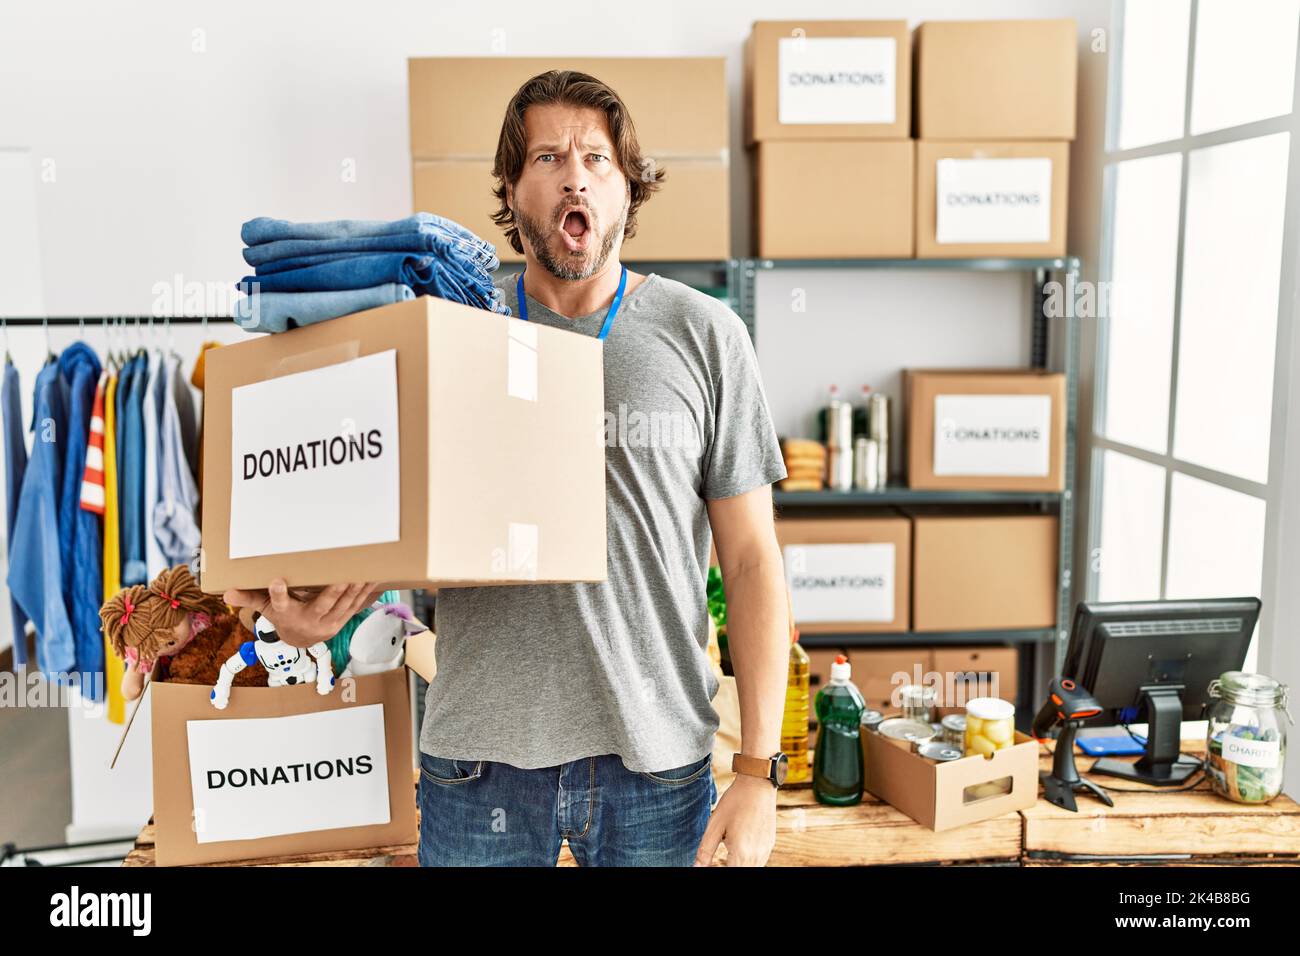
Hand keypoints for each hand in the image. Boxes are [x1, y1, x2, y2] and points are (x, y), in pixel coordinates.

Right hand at [222, 579, 382, 648]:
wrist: (299, 640)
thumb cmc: (282, 617)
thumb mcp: (264, 608)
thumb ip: (248, 598)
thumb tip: (226, 593)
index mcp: (287, 614)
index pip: (280, 603)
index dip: (278, 593)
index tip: (276, 581)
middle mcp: (309, 620)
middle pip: (322, 605)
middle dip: (333, 591)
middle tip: (343, 576)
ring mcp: (328, 622)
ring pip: (344, 606)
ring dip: (355, 591)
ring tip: (364, 574)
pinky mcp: (342, 620)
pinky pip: (355, 607)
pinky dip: (365, 594)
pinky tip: (373, 580)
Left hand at [693, 774, 776, 866]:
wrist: (757, 784)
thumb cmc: (734, 802)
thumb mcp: (715, 825)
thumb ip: (705, 851)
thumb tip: (696, 868)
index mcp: (741, 852)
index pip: (730, 873)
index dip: (718, 871)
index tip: (710, 865)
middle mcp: (757, 855)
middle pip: (741, 872)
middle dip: (729, 867)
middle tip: (718, 860)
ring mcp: (766, 850)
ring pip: (752, 869)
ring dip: (738, 865)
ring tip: (727, 857)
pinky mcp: (770, 844)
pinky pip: (759, 862)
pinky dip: (748, 861)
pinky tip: (739, 850)